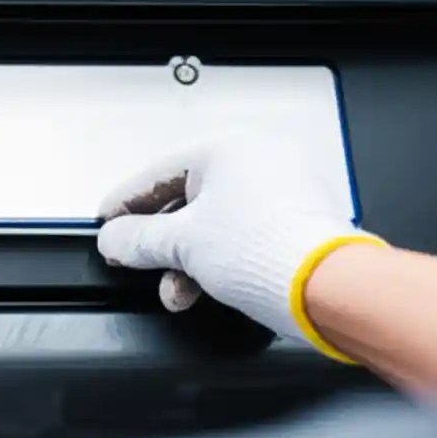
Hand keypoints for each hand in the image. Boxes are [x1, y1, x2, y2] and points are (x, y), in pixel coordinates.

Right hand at [96, 135, 381, 358]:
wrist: (328, 289)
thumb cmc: (267, 252)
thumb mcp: (180, 244)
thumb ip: (135, 239)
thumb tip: (114, 239)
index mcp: (230, 148)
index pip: (159, 174)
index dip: (125, 204)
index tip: (107, 224)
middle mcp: (261, 161)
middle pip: (187, 201)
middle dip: (159, 243)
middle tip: (136, 261)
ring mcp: (284, 192)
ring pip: (215, 223)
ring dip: (187, 260)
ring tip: (176, 289)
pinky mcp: (298, 223)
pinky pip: (243, 236)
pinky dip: (218, 261)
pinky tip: (203, 287)